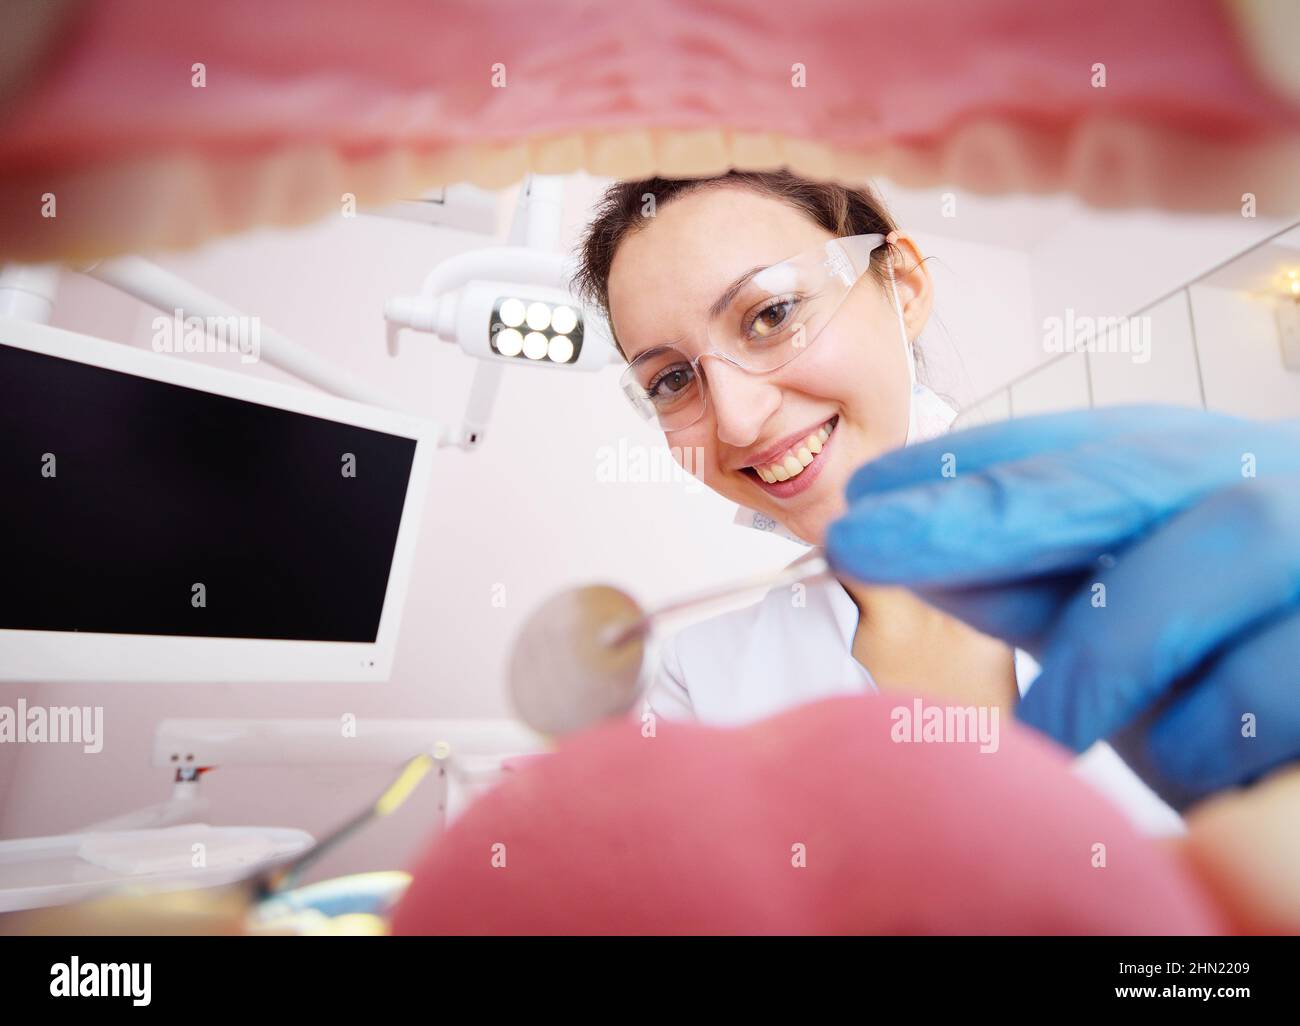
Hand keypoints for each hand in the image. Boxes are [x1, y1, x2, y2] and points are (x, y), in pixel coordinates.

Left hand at [824, 405, 1299, 809]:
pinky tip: (1191, 762)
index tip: (864, 499)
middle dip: (979, 508)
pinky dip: (1209, 730)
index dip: (965, 468)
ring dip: (1104, 659)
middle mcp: (1268, 481)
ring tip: (1051, 733)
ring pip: (1203, 563)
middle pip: (1118, 474)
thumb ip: (1027, 574)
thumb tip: (891, 537)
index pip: (1072, 450)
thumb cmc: (1232, 659)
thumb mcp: (1122, 610)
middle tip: (860, 538)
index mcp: (1202, 471)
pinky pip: (1271, 679)